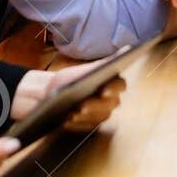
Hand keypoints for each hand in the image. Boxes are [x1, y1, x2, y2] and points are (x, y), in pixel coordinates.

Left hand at [11, 63, 126, 132]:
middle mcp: (110, 101)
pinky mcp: (90, 126)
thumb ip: (103, 64)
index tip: (103, 90)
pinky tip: (66, 121)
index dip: (114, 88)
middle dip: (95, 106)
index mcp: (111, 83)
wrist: (49, 93)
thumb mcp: (82, 70)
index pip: (120, 85)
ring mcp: (101, 114)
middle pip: (110, 105)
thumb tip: (127, 49)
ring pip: (98, 118)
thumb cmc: (69, 79)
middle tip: (82, 106)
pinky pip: (86, 127)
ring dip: (85, 117)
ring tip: (71, 114)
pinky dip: (76, 124)